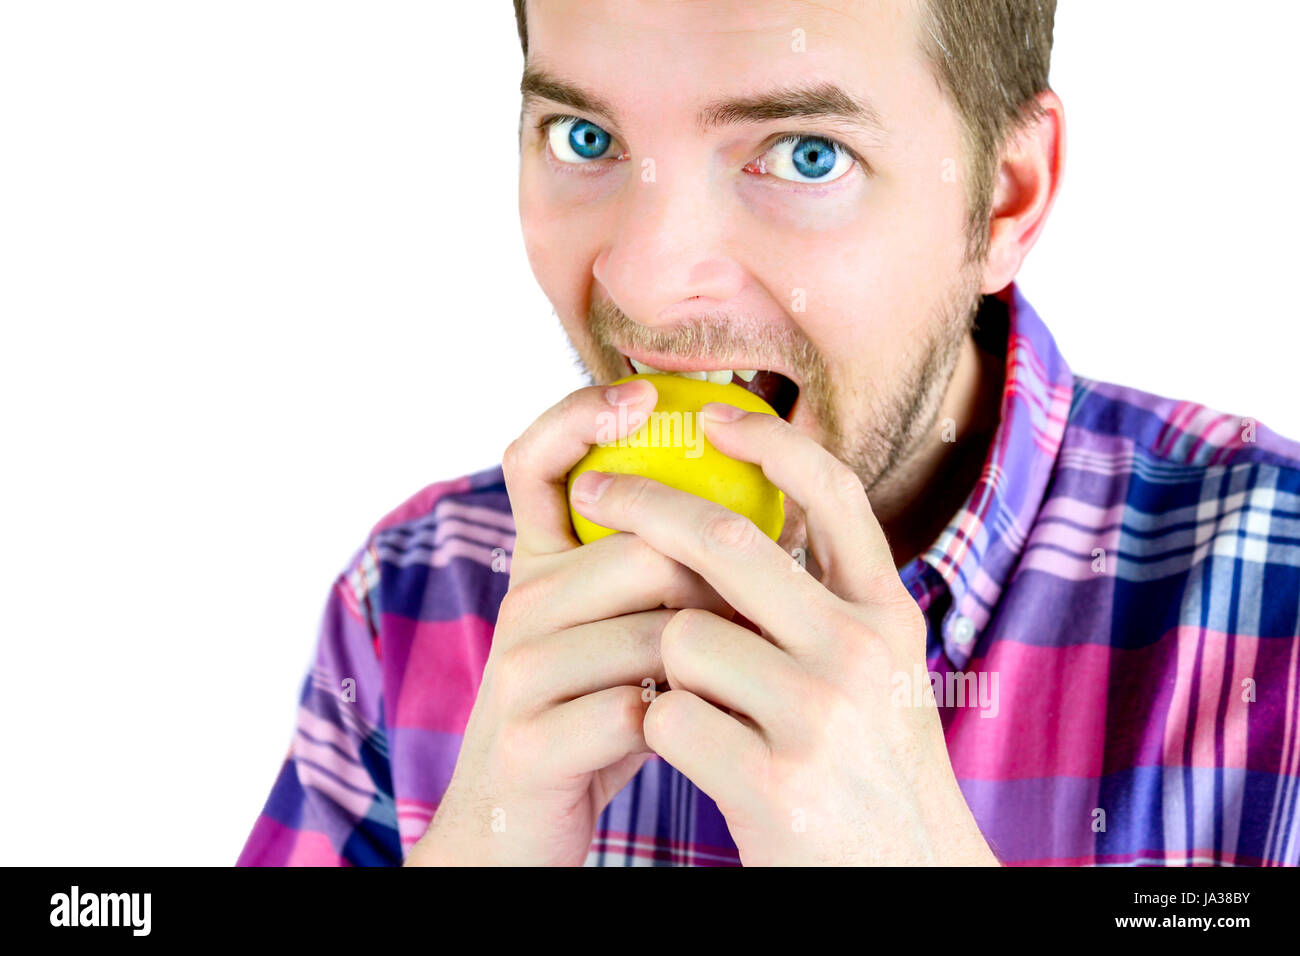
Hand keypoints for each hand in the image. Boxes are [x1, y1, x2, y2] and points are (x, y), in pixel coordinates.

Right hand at [407, 379, 730, 865]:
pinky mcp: (530, 738)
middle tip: (757, 625)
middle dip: (718, 586)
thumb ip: (665, 574)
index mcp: (538, 568)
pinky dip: (690, 723)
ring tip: (739, 687)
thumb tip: (776, 509)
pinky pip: (640, 707)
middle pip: (643, 550)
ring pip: (655, 631)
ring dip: (715, 662)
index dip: (578, 416)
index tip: (644, 397)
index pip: (533, 462)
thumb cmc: (599, 720)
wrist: (519, 829)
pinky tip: (699, 738)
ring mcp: (518, 671)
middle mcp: (520, 604)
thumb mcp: (622, 635)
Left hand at [566, 401, 998, 865]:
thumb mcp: (875, 679)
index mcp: (889, 618)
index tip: (714, 417)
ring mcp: (820, 716)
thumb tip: (731, 535)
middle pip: (728, 542)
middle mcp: (863, 653)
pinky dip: (661, 731)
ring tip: (697, 705)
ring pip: (681, 637)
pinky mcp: (774, 781)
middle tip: (598, 489)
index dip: (770, 441)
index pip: (835, 494)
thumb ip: (822, 610)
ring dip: (663, 665)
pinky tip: (700, 757)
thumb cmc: (868, 774)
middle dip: (647, 504)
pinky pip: (668, 717)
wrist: (905, 884)